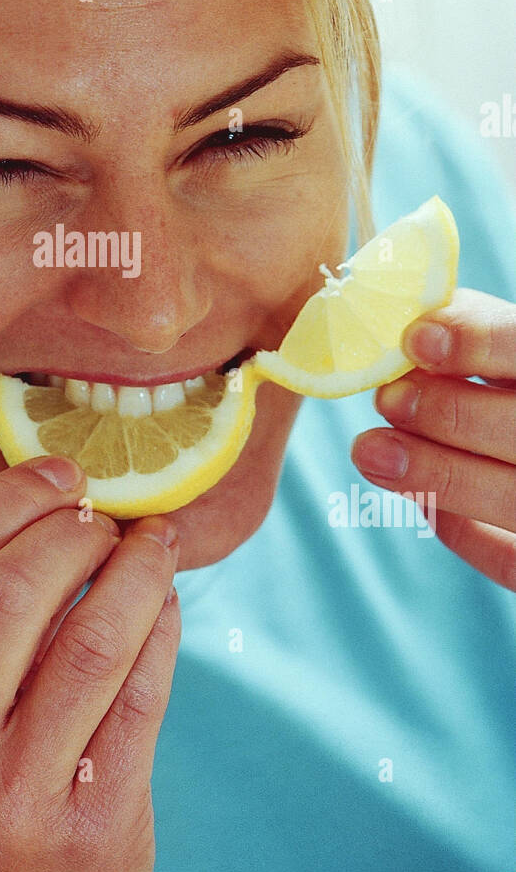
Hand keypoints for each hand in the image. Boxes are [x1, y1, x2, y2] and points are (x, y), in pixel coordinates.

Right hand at [0, 456, 180, 871]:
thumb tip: (50, 495)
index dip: (12, 498)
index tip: (61, 471)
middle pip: (16, 591)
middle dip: (77, 529)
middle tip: (107, 515)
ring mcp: (14, 793)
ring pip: (93, 639)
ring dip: (137, 570)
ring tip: (153, 543)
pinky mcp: (92, 822)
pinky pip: (142, 693)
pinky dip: (163, 627)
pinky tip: (165, 601)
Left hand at [351, 288, 515, 591]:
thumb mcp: (513, 350)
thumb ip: (477, 327)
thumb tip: (406, 314)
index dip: (481, 341)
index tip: (416, 339)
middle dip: (449, 412)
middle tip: (387, 397)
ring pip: (514, 497)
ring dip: (436, 472)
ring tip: (370, 450)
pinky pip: (508, 558)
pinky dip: (460, 528)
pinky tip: (422, 499)